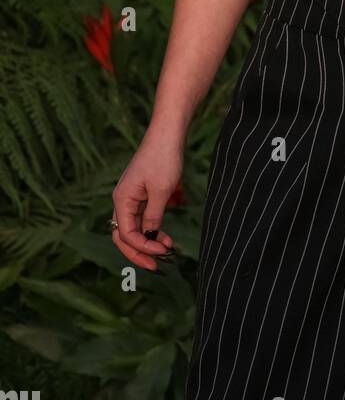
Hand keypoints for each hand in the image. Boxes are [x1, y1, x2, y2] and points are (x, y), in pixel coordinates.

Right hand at [110, 135, 182, 270]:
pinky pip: (142, 217)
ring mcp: (131, 197)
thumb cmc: (163, 158)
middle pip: (124, 235)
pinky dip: (153, 227)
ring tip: (167, 248)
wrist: (167, 133)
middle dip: (139, 252)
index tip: (162, 252)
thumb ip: (153, 217)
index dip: (142, 247)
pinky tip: (165, 235)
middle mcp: (122, 200)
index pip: (125, 234)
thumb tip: (149, 237)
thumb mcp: (161, 191)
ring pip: (134, 228)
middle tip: (157, 266)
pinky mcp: (141, 193)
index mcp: (122, 200)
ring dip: (148, 240)